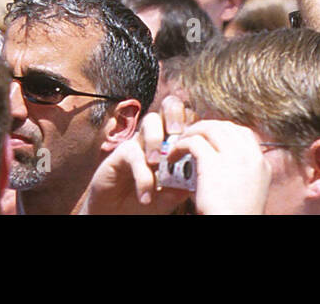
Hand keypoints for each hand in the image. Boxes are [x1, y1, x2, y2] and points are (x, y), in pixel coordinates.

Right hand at [80, 100, 191, 215]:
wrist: (119, 213)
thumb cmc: (150, 200)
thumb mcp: (171, 195)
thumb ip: (183, 185)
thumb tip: (198, 179)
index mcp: (175, 140)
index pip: (189, 119)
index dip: (195, 126)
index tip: (200, 144)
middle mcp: (159, 135)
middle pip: (170, 106)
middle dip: (177, 116)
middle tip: (179, 138)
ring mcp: (140, 141)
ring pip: (151, 120)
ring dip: (156, 139)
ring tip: (157, 164)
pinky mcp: (120, 153)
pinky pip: (133, 153)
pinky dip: (142, 175)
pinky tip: (146, 195)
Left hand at [165, 120, 270, 214]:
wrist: (233, 225)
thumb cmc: (234, 216)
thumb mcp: (248, 191)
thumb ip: (239, 172)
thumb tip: (217, 162)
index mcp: (260, 162)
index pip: (243, 133)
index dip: (224, 132)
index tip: (210, 139)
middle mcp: (249, 155)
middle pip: (225, 127)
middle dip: (205, 128)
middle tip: (191, 136)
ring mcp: (233, 157)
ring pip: (209, 129)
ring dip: (191, 133)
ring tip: (179, 143)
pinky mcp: (212, 163)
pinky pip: (194, 142)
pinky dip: (180, 145)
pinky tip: (173, 155)